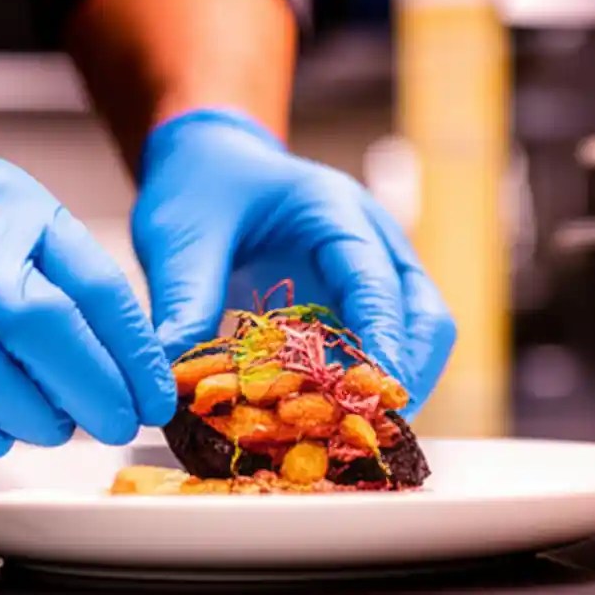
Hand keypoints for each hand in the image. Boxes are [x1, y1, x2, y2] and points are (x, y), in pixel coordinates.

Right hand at [0, 71, 175, 454]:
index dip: (132, 352)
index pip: (93, 284)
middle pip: (40, 325)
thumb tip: (113, 348)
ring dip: (28, 413)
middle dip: (91, 389)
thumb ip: (44, 262)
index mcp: (8, 205)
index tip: (155, 394)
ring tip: (55, 432)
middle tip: (117, 425)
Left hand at [133, 109, 454, 414]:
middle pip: (424, 314)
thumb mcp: (180, 238)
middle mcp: (371, 238)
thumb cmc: (200, 185)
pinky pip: (384, 345)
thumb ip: (184, 301)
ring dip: (395, 384)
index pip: (377, 281)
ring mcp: (373, 269)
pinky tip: (332, 417)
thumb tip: (170, 376)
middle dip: (407, 374)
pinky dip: (367, 382)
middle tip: (367, 430)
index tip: (373, 392)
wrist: (208, 161)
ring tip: (351, 433)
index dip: (382, 340)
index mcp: (334, 211)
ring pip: (420, 333)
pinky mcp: (358, 301)